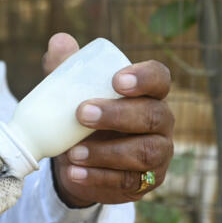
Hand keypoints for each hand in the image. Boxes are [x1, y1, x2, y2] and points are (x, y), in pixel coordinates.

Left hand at [41, 33, 173, 206]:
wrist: (78, 162)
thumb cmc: (83, 118)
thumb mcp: (72, 94)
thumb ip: (67, 69)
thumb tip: (59, 40)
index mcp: (149, 93)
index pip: (159, 79)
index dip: (144, 78)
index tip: (116, 80)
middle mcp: (161, 121)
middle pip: (153, 115)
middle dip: (118, 114)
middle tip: (81, 113)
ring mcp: (159, 154)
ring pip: (144, 151)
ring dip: (106, 152)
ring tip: (72, 153)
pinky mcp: (146, 182)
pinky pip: (128, 181)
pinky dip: (99, 177)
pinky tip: (75, 172)